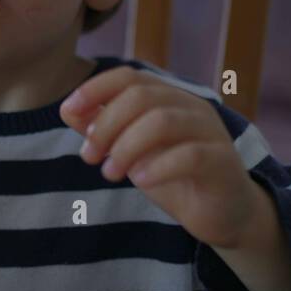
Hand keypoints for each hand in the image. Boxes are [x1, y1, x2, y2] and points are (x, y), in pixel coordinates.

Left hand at [59, 66, 264, 249]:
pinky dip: (157, 166)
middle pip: (141, 96)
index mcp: (168, 97)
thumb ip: (103, 129)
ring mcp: (210, 131)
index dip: (95, 89)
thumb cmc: (172, 177)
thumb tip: (68, 110)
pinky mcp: (222, 161)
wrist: (221, 214)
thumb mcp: (130, 152)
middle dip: (106, 124)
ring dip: (126, 146)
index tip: (68, 111)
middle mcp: (191, 106)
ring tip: (110, 172)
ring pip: (163, 121)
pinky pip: (190, 154)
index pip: (129, 76)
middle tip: (90, 156)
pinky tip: (140, 180)